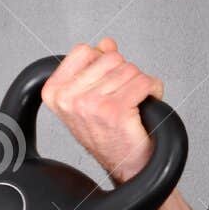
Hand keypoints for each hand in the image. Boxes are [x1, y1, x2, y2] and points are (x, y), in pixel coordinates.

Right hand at [40, 38, 164, 184]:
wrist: (126, 166)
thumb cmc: (109, 135)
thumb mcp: (91, 97)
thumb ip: (95, 67)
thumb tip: (105, 43)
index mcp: (55, 92)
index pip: (84, 51)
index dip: (103, 61)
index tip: (106, 82)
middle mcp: (70, 99)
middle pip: (110, 57)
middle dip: (124, 73)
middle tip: (124, 96)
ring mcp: (92, 105)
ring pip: (129, 69)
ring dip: (140, 83)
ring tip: (135, 102)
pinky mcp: (116, 111)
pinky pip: (143, 82)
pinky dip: (153, 89)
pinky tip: (147, 102)